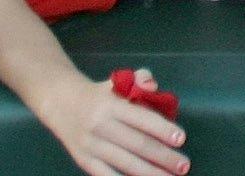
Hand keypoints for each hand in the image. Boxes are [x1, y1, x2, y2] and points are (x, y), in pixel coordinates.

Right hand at [44, 73, 186, 175]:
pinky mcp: (84, 161)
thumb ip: (140, 78)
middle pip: (136, 144)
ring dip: (150, 173)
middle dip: (163, 157)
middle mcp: (100, 126)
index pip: (140, 118)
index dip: (162, 129)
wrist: (60, 103)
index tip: (181, 139)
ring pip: (124, 164)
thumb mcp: (118, 81)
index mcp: (110, 104)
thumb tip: (153, 86)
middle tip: (184, 166)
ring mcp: (91, 146)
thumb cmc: (99, 94)